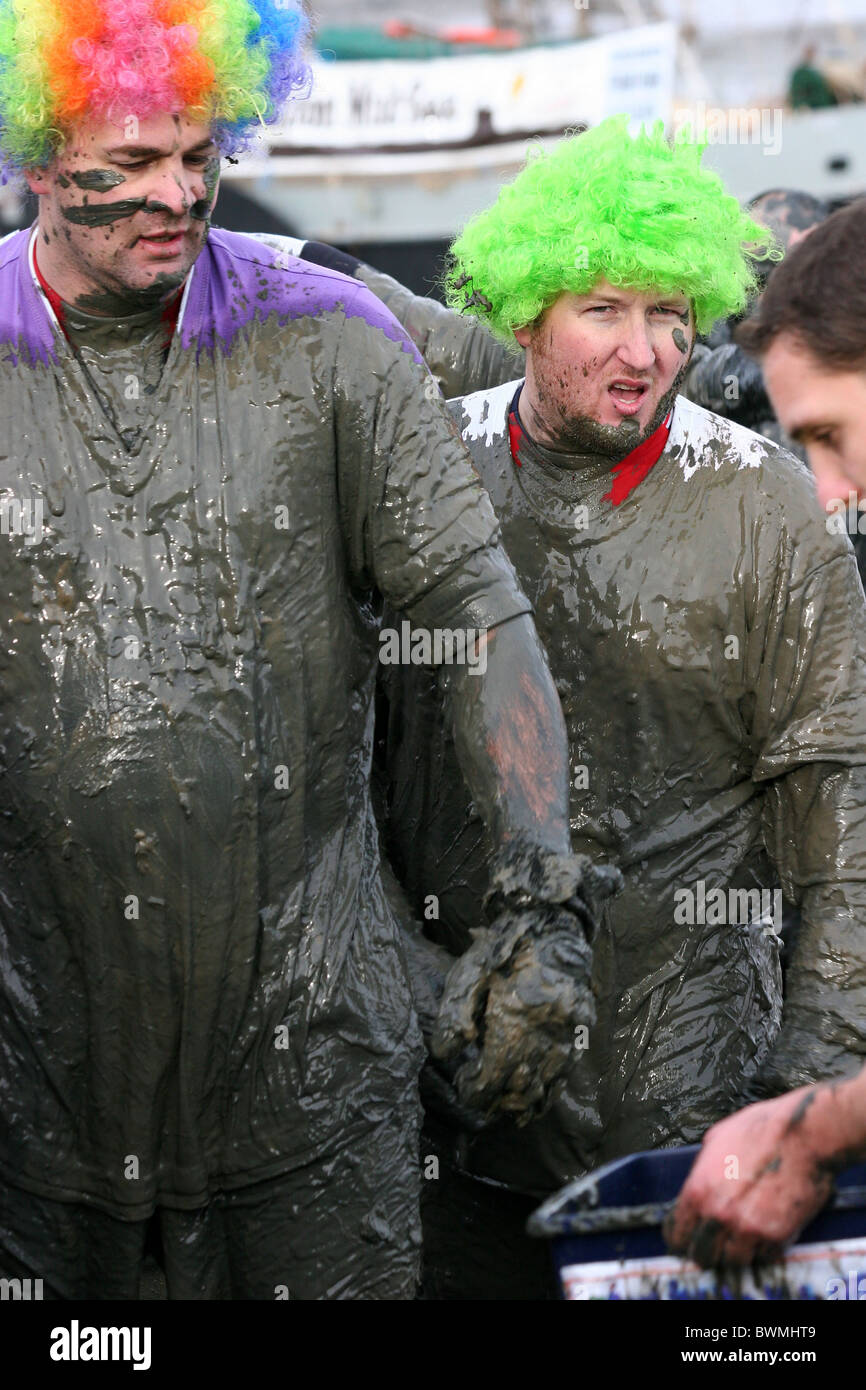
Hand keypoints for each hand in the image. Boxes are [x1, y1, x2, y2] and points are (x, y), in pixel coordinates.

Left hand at [431, 905, 594, 1122]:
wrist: (549, 923)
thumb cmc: (501, 949)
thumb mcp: (468, 976)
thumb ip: (455, 1017)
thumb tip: (447, 1055)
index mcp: (512, 1022)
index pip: (492, 1077)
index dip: (475, 1091)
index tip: (463, 1086)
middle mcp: (543, 1035)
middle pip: (519, 1088)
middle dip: (498, 1103)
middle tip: (481, 1105)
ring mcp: (567, 1034)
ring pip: (546, 1086)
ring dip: (525, 1104)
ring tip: (507, 1110)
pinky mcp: (580, 1029)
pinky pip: (566, 1071)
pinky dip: (551, 1089)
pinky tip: (538, 1097)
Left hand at [663, 1085, 837, 1266]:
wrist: (803, 1133)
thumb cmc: (762, 1129)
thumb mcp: (717, 1140)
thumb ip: (704, 1169)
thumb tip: (701, 1182)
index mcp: (699, 1189)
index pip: (676, 1233)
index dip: (678, 1238)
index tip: (683, 1241)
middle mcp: (719, 1214)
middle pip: (702, 1255)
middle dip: (705, 1252)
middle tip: (712, 1246)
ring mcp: (748, 1228)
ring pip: (733, 1261)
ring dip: (736, 1253)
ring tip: (741, 1241)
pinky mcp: (776, 1236)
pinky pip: (764, 1257)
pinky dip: (763, 1251)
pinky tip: (764, 1237)